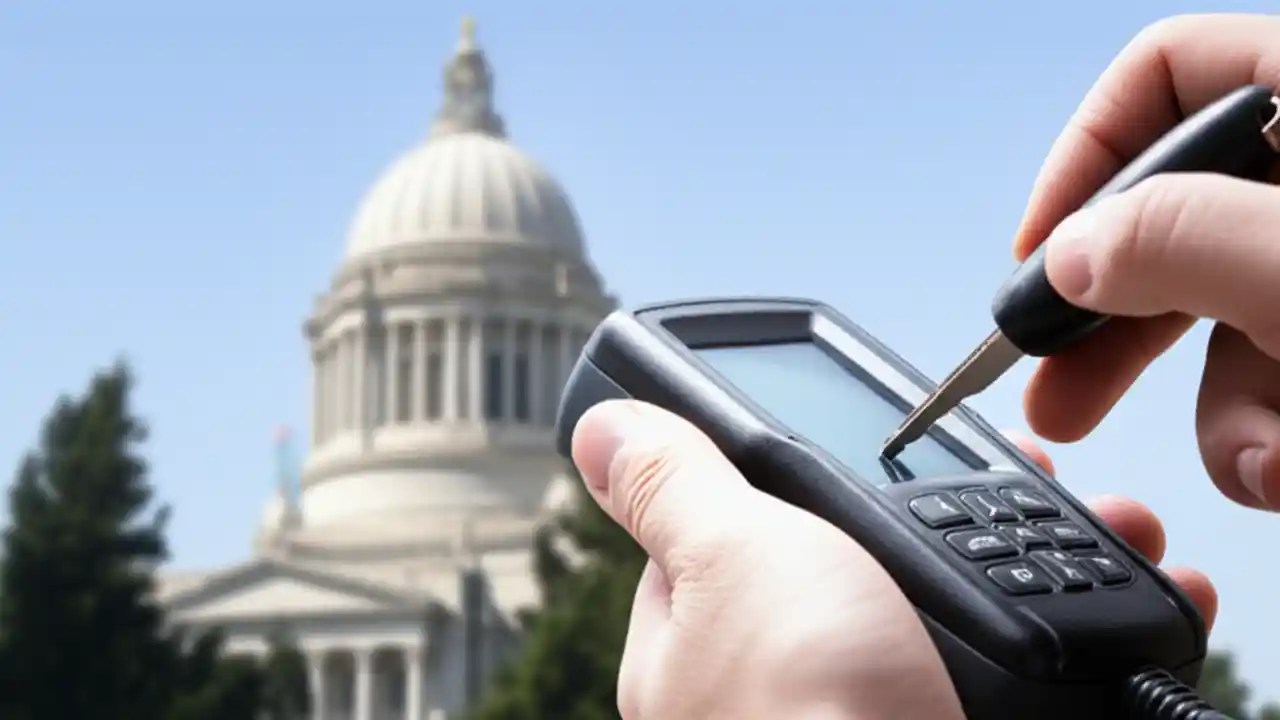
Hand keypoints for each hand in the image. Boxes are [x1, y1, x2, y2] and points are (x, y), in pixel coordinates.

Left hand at [570, 400, 1216, 719]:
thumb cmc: (808, 713)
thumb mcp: (732, 559)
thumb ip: (672, 491)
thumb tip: (602, 430)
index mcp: (700, 637)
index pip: (723, 530)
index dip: (784, 472)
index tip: (853, 433)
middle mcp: (780, 683)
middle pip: (857, 559)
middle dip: (940, 506)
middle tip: (1018, 469)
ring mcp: (874, 707)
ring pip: (958, 602)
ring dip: (1036, 549)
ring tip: (1102, 519)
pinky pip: (1028, 665)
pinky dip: (1084, 626)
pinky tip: (1129, 591)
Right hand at [1013, 13, 1279, 508]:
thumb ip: (1179, 241)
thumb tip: (1075, 261)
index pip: (1166, 76)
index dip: (1087, 161)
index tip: (1041, 258)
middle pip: (1175, 218)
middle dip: (1115, 322)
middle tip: (1051, 391)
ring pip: (1222, 317)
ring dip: (1225, 409)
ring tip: (1263, 462)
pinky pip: (1273, 374)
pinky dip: (1268, 434)